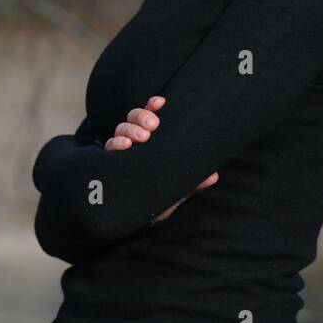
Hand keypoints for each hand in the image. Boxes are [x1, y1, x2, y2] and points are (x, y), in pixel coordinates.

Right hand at [103, 96, 218, 222]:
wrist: (140, 221)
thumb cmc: (161, 198)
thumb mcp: (178, 190)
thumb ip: (192, 182)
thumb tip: (213, 176)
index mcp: (152, 141)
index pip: (151, 117)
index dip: (153, 106)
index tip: (161, 102)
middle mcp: (134, 142)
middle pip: (133, 118)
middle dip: (141, 117)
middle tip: (153, 125)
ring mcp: (121, 151)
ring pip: (120, 130)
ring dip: (129, 130)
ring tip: (141, 137)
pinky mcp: (110, 163)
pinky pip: (108, 149)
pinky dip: (115, 144)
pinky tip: (123, 146)